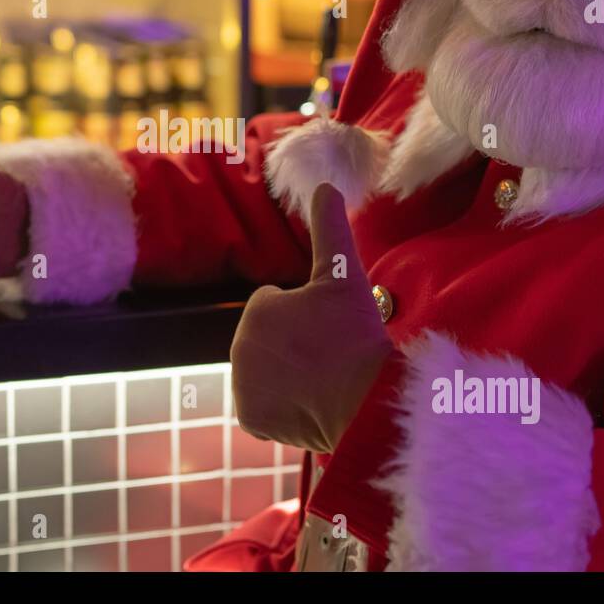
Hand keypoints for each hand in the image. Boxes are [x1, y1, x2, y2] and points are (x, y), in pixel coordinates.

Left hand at [230, 182, 393, 452]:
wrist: (364, 403)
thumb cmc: (356, 336)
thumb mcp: (343, 276)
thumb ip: (330, 228)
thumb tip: (326, 184)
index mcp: (257, 310)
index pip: (278, 307)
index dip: (307, 316)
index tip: (329, 329)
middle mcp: (238, 348)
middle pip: (271, 340)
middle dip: (293, 344)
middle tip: (328, 354)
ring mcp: (243, 386)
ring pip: (268, 370)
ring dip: (288, 372)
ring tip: (322, 378)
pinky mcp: (251, 418)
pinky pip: (265, 405)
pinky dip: (282, 406)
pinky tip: (307, 401)